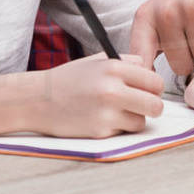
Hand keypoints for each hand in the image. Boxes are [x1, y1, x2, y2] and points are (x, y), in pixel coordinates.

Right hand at [0, 54, 163, 138]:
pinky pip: (122, 132)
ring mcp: (106, 113)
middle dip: (152, 107)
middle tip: (143, 106)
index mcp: (114, 68)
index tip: (148, 90)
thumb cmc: (70, 79)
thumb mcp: (98, 61)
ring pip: (141, 122)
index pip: (155, 81)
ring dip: (134, 119)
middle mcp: (112, 90)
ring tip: (118, 112)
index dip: (154, 88)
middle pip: (155, 105)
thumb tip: (151, 72)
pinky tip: (101, 118)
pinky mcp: (100, 132)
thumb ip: (127, 63)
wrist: (39, 99)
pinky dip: (117, 128)